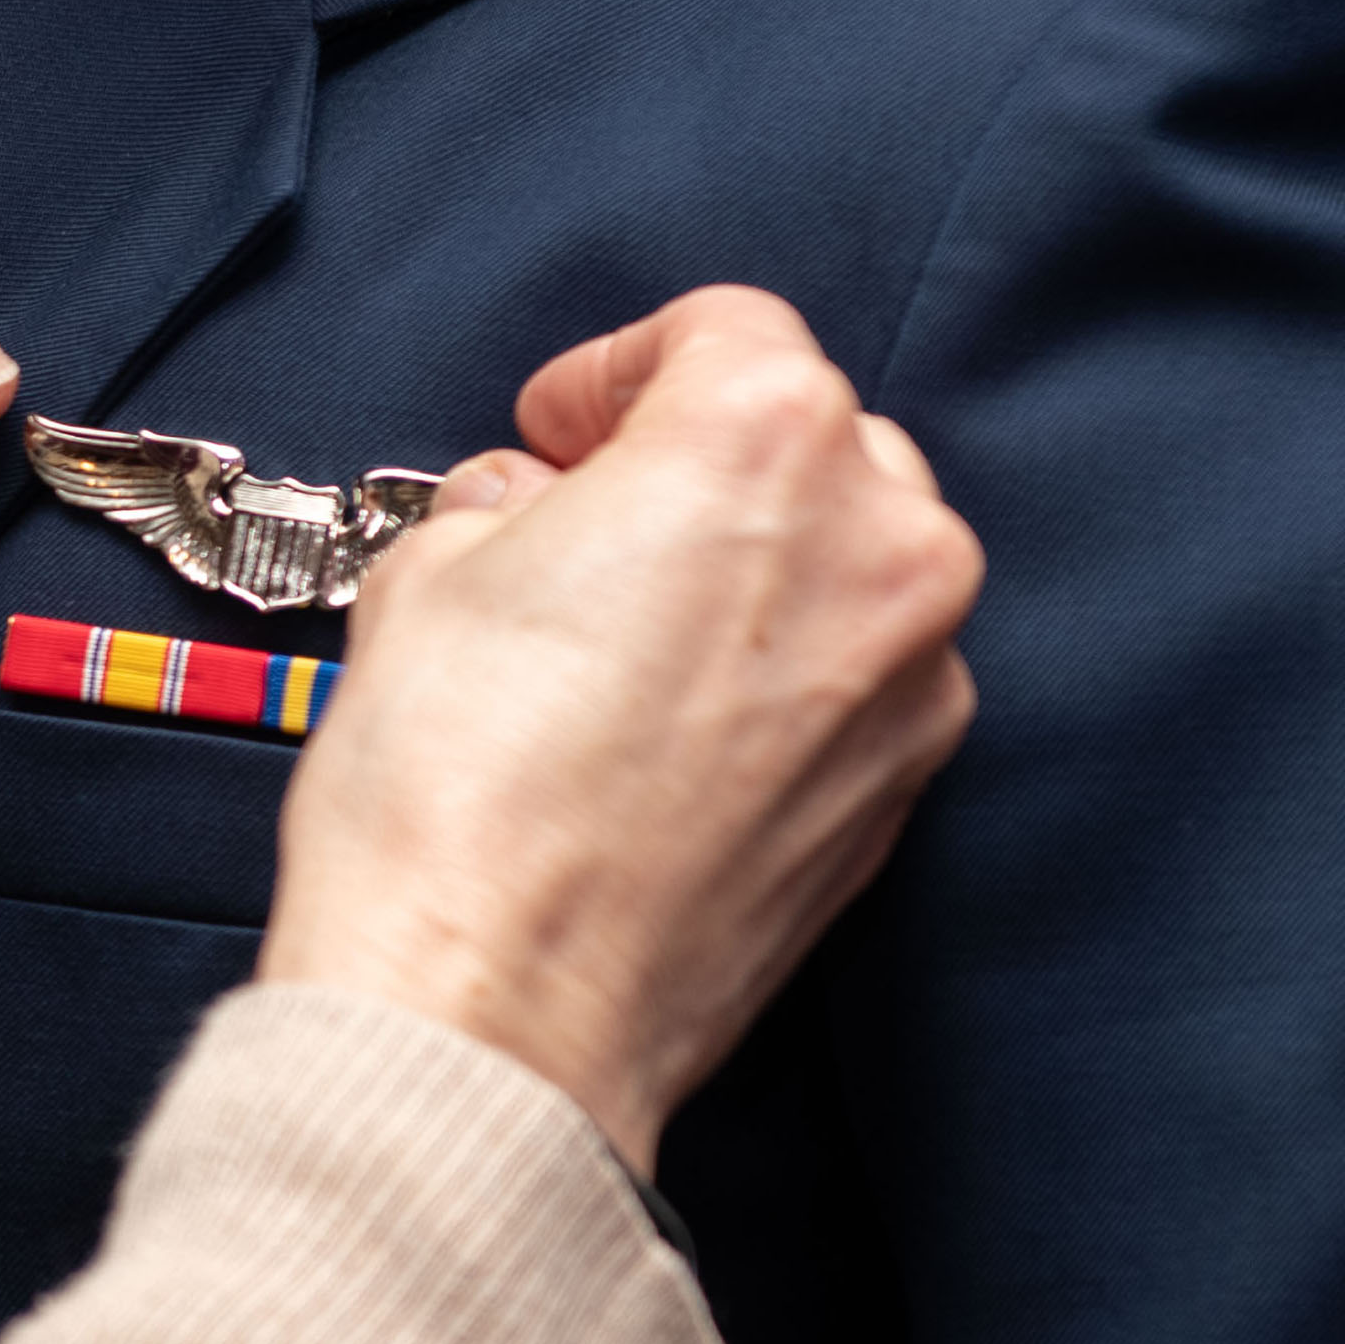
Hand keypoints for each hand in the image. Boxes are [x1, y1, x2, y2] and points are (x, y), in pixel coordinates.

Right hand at [263, 288, 983, 1170]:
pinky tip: (657, 731)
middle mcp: (880, 547)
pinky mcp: (903, 796)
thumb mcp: (432, 567)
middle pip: (808, 442)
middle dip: (695, 468)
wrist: (495, 1011)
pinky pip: (853, 681)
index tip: (556, 430)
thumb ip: (514, 503)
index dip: (611, 373)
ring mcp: (912, 682)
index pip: (718, 331)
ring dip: (749, 572)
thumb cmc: (458, 795)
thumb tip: (535, 514)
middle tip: (576, 526)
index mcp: (767, 442)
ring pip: (846, 565)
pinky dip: (776, 678)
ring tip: (614, 641)